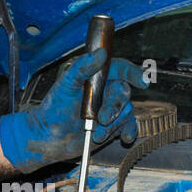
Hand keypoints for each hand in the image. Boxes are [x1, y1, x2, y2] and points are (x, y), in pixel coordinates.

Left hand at [0, 49, 144, 172]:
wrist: (49, 136)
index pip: (120, 69)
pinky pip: (129, 127)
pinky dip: (129, 131)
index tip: (142, 80)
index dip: (133, 72)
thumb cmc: (54, 107)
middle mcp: (107, 91)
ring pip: (125, 112)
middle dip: (115, 106)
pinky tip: (124, 138)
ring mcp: (111, 109)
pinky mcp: (113, 126)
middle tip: (103, 118)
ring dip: (114, 124)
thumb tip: (101, 54)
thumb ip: (82, 67)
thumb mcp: (65, 84)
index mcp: (98, 77)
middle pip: (124, 93)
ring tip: (96, 134)